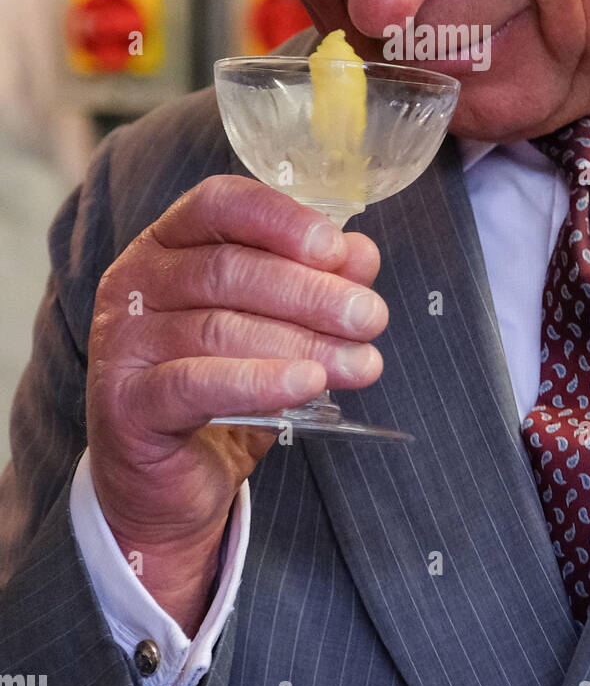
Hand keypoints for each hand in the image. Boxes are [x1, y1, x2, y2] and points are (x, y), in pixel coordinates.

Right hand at [86, 175, 385, 630]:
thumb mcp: (275, 325)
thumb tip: (360, 255)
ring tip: (361, 363)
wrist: (170, 480)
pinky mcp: (124, 402)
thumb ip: (313, 281)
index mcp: (169, 243)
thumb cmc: (223, 386)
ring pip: (220, 327)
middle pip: (229, 269)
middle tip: (370, 317)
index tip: (336, 249)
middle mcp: (136, 282)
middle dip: (311, 293)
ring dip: (302, 342)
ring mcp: (121, 342)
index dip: (281, 220)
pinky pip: (197, 383)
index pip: (219, 205)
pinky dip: (259, 381)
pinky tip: (308, 383)